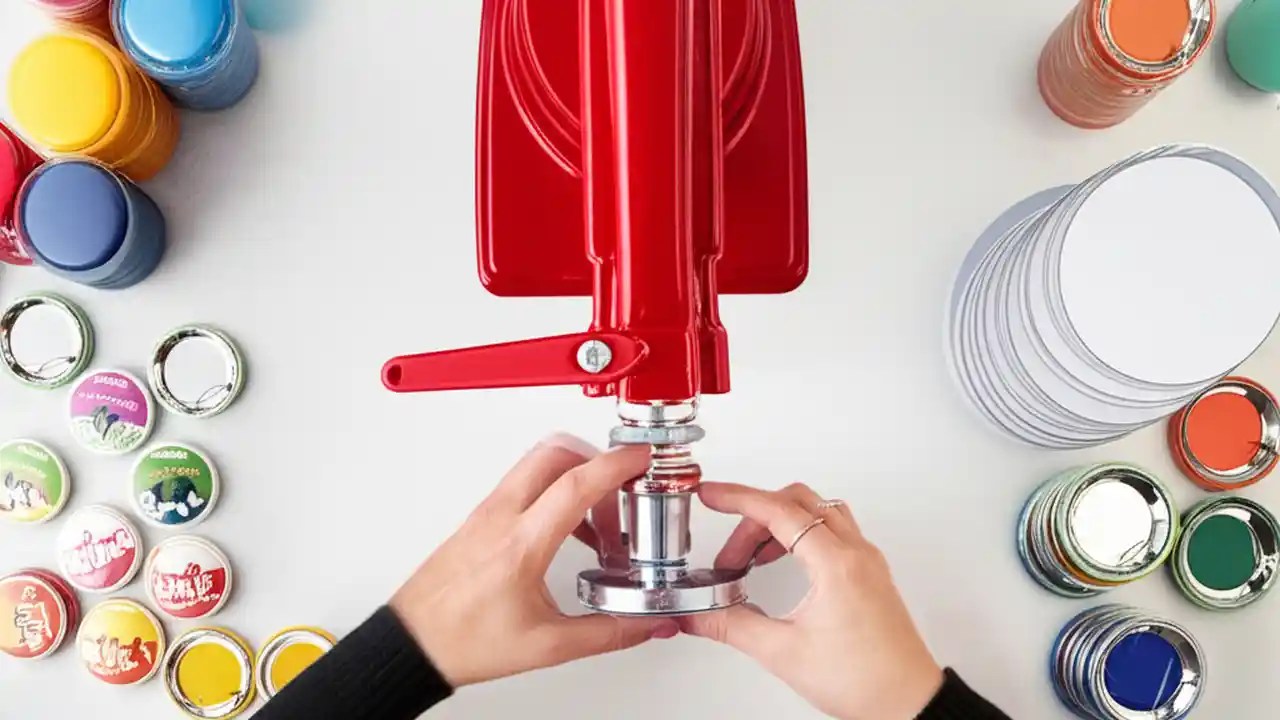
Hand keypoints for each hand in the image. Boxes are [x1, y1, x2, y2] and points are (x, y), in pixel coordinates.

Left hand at [389, 434, 677, 686]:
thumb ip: (607, 633)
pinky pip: (522, 484)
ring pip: (537, 464)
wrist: (414, 644)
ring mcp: (487, 513)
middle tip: (623, 484)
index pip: (575, 484)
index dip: (615, 465)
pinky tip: (566, 527)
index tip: (641, 458)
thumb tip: (647, 623)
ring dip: (575, 475)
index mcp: (520, 545)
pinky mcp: (479, 517)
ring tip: (598, 515)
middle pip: (556, 453)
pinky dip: (552, 490)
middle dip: (598, 459)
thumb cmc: (463, 641)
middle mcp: (500, 517)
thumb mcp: (547, 645)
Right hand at [679, 482, 943, 719]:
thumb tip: (700, 614)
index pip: (779, 511)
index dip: (739, 498)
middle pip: (797, 504)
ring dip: (781, 523)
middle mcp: (856, 554)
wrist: (908, 703)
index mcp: (837, 564)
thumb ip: (734, 627)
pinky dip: (801, 535)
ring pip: (818, 513)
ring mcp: (867, 561)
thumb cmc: (866, 681)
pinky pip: (833, 531)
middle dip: (754, 518)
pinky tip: (783, 560)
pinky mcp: (870, 573)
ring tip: (751, 554)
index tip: (713, 495)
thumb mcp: (784, 654)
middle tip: (729, 550)